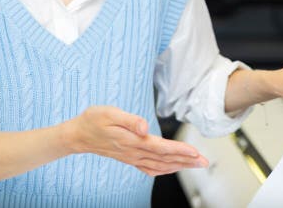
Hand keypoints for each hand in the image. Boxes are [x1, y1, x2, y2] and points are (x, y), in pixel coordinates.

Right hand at [65, 106, 208, 176]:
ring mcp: (131, 157)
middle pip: (165, 159)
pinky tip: (172, 168)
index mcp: (131, 141)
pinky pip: (150, 168)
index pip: (161, 148)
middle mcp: (133, 152)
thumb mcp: (110, 113)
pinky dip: (165, 169)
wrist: (78, 135)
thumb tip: (145, 127)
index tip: (195, 152)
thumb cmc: (93, 120)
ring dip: (179, 165)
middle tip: (204, 162)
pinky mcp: (129, 158)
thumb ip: (130, 120)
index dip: (179, 150)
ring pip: (160, 165)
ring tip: (195, 164)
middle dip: (186, 161)